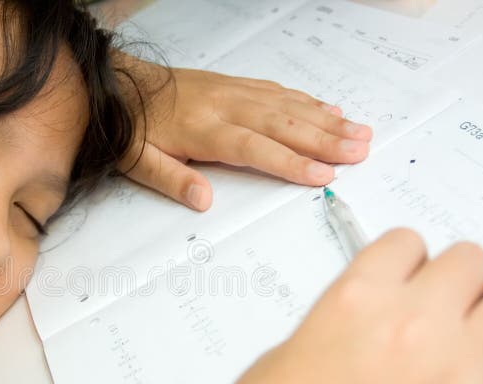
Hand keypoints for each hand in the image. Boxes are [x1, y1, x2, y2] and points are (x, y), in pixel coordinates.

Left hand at [117, 63, 372, 210]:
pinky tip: (327, 109)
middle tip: (361, 151)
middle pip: (283, 124)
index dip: (291, 162)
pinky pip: (278, 91)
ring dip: (326, 119)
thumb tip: (203, 201)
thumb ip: (171, 180)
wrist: (121, 83)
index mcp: (204, 129)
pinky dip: (306, 101)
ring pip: (288, 105)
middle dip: (326, 139)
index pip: (256, 148)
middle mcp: (226, 106)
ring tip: (359, 132)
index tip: (324, 174)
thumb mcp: (138, 162)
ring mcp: (234, 92)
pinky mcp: (235, 84)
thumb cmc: (132, 127)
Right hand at [143, 229, 482, 383]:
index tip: (409, 270)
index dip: (407, 257)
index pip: (406, 244)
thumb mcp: (282, 363)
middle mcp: (410, 333)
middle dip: (457, 280)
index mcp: (352, 306)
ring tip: (482, 334)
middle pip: (469, 262)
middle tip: (446, 303)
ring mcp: (454, 383)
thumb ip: (338, 331)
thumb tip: (370, 326)